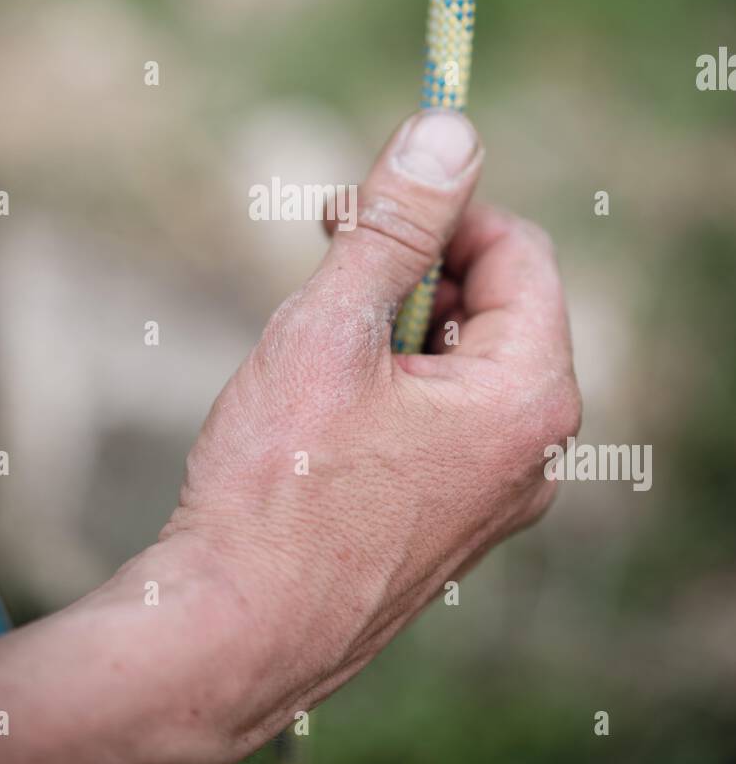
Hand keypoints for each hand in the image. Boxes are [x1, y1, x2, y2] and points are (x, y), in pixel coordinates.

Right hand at [156, 107, 581, 757]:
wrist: (231, 634)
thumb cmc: (279, 487)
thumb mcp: (333, 331)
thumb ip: (396, 224)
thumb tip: (448, 129)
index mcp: (527, 398)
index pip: (519, 252)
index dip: (444, 208)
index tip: (364, 197)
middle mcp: (532, 451)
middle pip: (495, 303)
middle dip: (413, 263)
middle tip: (325, 249)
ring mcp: (494, 494)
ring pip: (461, 359)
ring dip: (393, 322)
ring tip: (313, 338)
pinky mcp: (450, 520)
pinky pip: (440, 416)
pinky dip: (390, 382)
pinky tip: (320, 403)